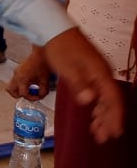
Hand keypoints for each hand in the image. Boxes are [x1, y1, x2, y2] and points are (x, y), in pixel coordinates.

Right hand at [6, 47, 50, 98]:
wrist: (41, 54)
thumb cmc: (42, 65)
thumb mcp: (45, 81)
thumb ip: (43, 91)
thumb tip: (41, 95)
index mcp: (22, 79)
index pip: (23, 94)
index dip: (32, 98)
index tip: (38, 97)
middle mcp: (16, 76)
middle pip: (10, 91)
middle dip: (19, 95)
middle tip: (28, 95)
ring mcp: (15, 72)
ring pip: (11, 85)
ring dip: (18, 90)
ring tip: (28, 89)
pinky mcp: (17, 70)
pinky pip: (15, 80)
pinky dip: (21, 84)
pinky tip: (30, 82)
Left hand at [41, 27, 124, 141]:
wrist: (53, 29)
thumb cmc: (59, 48)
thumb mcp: (67, 68)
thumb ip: (79, 85)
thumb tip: (90, 101)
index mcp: (100, 73)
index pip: (113, 100)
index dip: (114, 117)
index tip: (114, 133)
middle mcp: (103, 73)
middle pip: (110, 101)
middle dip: (108, 120)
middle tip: (102, 138)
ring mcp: (97, 72)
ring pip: (104, 98)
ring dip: (102, 115)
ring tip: (97, 131)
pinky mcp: (90, 71)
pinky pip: (98, 92)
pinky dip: (96, 105)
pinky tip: (93, 115)